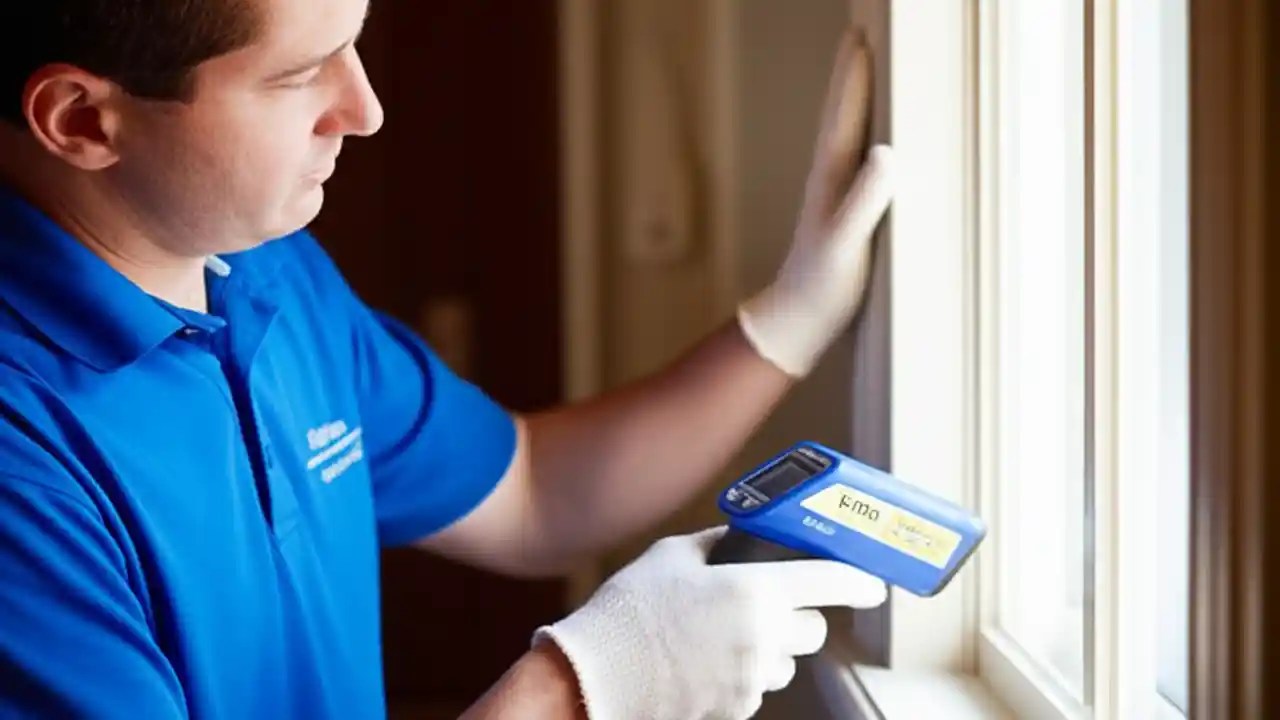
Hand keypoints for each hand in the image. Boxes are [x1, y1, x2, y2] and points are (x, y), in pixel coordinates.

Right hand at [533, 527, 886, 719]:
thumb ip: (721, 543)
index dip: (861, 581)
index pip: (832, 582)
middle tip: (772, 604)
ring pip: (786, 661)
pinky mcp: (737, 707)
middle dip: (801, 616)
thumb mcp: (674, 556)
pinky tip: (704, 660)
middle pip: (814, 630)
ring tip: (721, 635)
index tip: (874, 582)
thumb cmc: (631, 608)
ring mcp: (752, 678)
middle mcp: (763, 637)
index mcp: (753, 590)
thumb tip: (750, 534)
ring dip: (770, 647)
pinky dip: (742, 671)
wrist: (596, 674)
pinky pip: (756, 685)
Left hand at [738, 30, 895, 376]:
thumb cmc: (822, 284)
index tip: (861, 38)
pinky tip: (878, 137)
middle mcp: (831, 177)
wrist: (798, 318)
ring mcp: (837, 193)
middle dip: (851, 74)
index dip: (853, 77)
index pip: (844, 115)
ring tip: (867, 70)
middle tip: (859, 34)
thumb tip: (886, 151)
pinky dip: (868, 133)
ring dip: (857, 99)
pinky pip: (860, 157)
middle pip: (843, 112)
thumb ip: (865, 199)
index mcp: (832, 177)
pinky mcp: (846, 210)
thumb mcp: (846, 242)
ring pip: (849, 131)